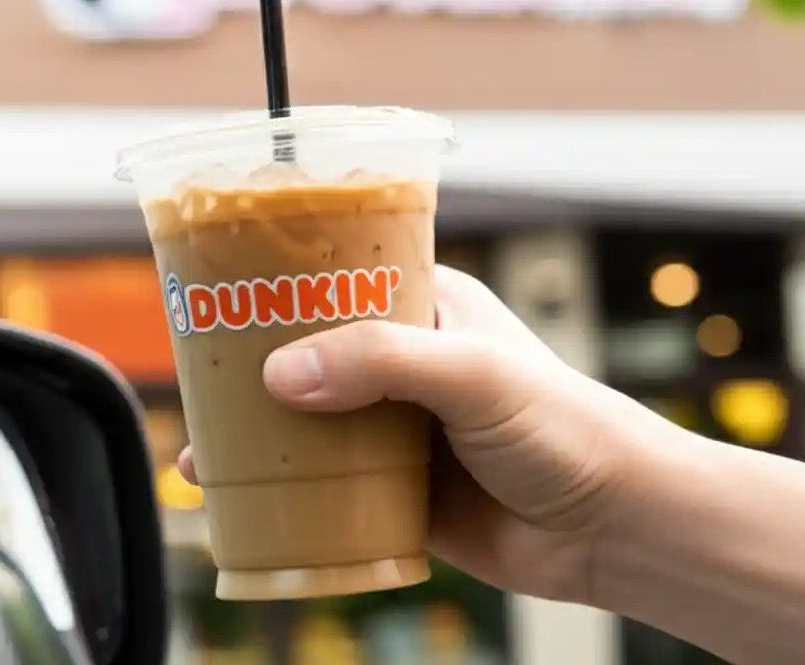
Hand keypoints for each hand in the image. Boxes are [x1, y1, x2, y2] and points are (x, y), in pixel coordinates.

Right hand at [178, 265, 667, 601]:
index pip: (335, 276)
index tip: (213, 290)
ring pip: (308, 425)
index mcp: (425, 307)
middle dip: (247, 369)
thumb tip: (281, 376)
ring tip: (197, 456)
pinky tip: (238, 507)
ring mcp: (397, 429)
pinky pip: (324, 490)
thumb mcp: (473, 373)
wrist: (613, 528)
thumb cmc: (566, 427)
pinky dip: (281, 497)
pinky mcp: (396, 492)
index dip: (274, 282)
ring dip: (253, 437)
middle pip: (307, 354)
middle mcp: (404, 363)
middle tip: (191, 380)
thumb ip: (382, 362)